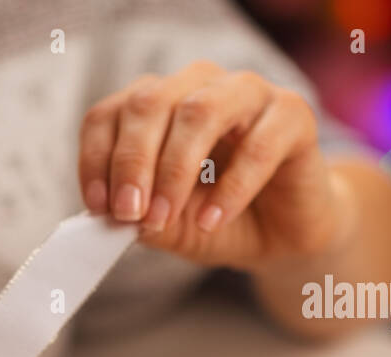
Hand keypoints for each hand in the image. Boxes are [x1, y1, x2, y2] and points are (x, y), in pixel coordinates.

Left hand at [78, 60, 350, 269]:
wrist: (281, 236)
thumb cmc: (216, 220)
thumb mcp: (168, 226)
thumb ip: (141, 218)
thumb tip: (117, 216)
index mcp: (158, 104)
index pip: (112, 113)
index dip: (97, 158)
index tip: (98, 207)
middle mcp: (199, 86)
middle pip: (150, 102)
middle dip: (132, 162)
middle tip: (129, 213)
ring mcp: (248, 94)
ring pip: (199, 111)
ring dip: (174, 169)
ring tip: (163, 217)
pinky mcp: (293, 116)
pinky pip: (257, 145)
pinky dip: (229, 189)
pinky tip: (212, 221)